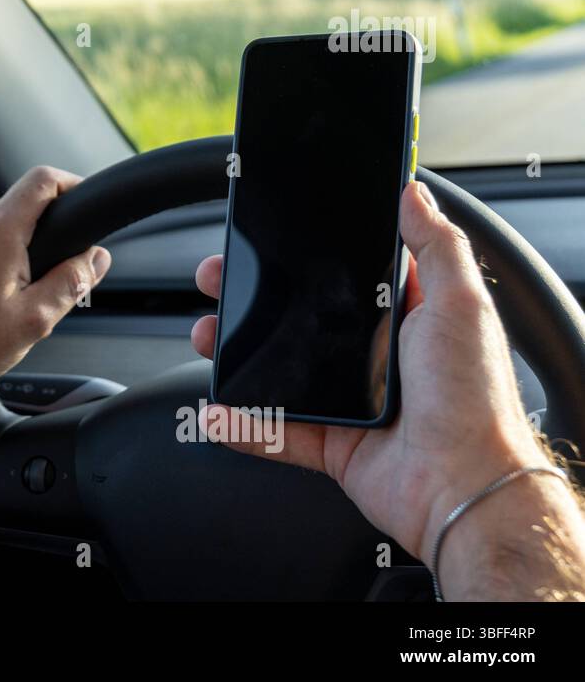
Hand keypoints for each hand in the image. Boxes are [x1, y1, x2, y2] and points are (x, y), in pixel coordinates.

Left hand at [0, 166, 110, 401]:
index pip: (44, 180)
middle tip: (63, 276)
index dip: (74, 185)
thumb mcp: (33, 320)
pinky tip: (3, 300)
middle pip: (29, 204)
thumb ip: (71, 283)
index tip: (89, 207)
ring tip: (27, 298)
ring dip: (30, 252)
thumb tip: (96, 260)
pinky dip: (8, 260)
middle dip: (55, 235)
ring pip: (10, 225)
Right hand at [192, 181, 550, 563]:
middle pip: (295, 320)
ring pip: (275, 371)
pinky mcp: (331, 444)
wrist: (466, 488)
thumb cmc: (474, 398)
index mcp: (402, 319)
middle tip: (216, 281)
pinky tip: (218, 411)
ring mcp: (347, 401)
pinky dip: (243, 425)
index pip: (340, 277)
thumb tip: (415, 193)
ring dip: (233, 356)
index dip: (299, 258)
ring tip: (206, 338)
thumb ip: (437, 246)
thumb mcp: (462, 305)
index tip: (264, 241)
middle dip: (248, 300)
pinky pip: (275, 431)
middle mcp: (372, 358)